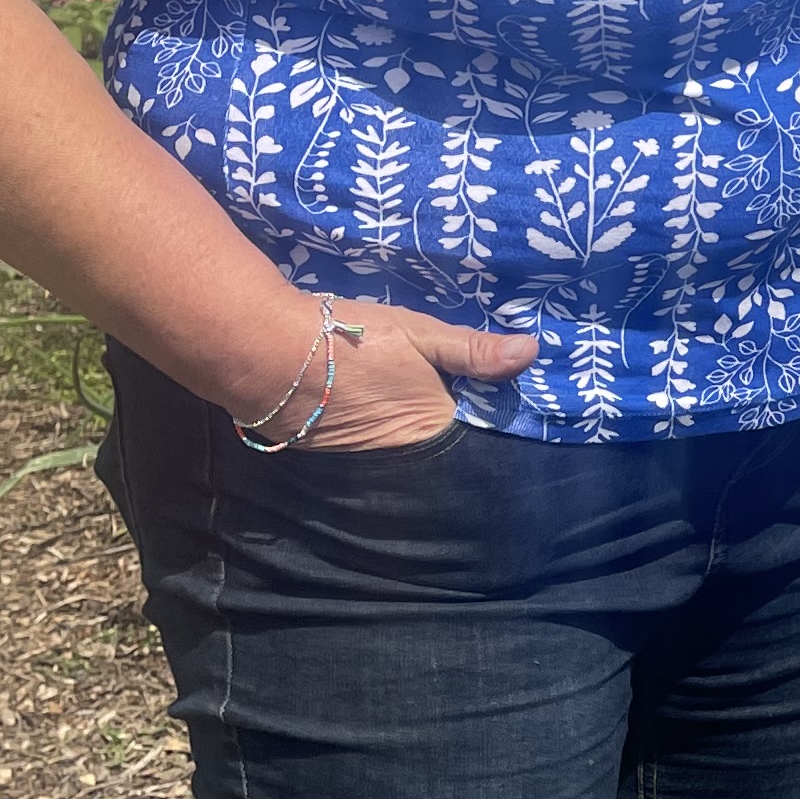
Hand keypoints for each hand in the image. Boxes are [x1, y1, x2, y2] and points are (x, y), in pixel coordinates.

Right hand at [270, 303, 534, 451]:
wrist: (267, 354)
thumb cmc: (352, 339)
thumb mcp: (420, 335)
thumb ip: (474, 351)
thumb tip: (532, 352)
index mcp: (431, 430)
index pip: (474, 435)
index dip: (483, 418)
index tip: (497, 404)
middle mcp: (401, 459)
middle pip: (436, 447)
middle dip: (447, 431)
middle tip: (454, 404)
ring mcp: (361, 464)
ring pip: (400, 452)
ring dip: (406, 435)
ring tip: (409, 409)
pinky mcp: (328, 458)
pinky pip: (365, 452)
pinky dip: (373, 437)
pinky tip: (372, 414)